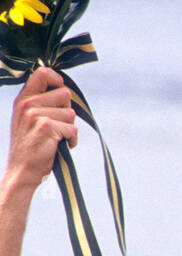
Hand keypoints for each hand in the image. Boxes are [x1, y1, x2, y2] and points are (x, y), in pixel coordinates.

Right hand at [5, 66, 75, 191]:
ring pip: (71, 113)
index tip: (61, 90)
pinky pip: (73, 129)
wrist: (23, 170)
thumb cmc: (32, 145)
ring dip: (69, 128)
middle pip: (65, 94)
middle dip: (67, 111)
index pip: (43, 73)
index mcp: (24, 98)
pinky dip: (72, 140)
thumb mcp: (30, 119)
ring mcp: (36, 114)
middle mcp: (28, 103)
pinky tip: (62, 146)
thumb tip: (65, 91)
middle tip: (58, 126)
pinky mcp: (47, 127)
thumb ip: (41, 103)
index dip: (58, 79)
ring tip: (57, 138)